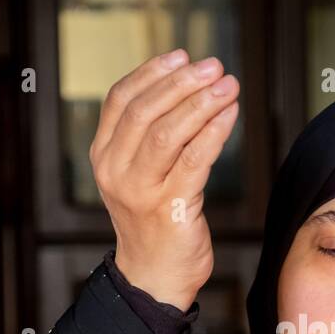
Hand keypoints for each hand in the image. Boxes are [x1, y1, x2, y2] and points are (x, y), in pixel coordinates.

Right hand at [89, 49, 240, 310]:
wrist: (154, 277)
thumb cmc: (153, 221)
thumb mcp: (137, 175)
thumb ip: (147, 137)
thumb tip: (181, 87)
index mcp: (103, 156)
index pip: (120, 100)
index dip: (152, 73)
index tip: (182, 56)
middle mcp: (116, 171)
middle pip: (145, 111)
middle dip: (182, 83)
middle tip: (214, 66)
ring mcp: (141, 191)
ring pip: (168, 132)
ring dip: (202, 103)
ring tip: (228, 85)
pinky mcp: (171, 208)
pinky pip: (194, 160)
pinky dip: (214, 132)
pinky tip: (230, 114)